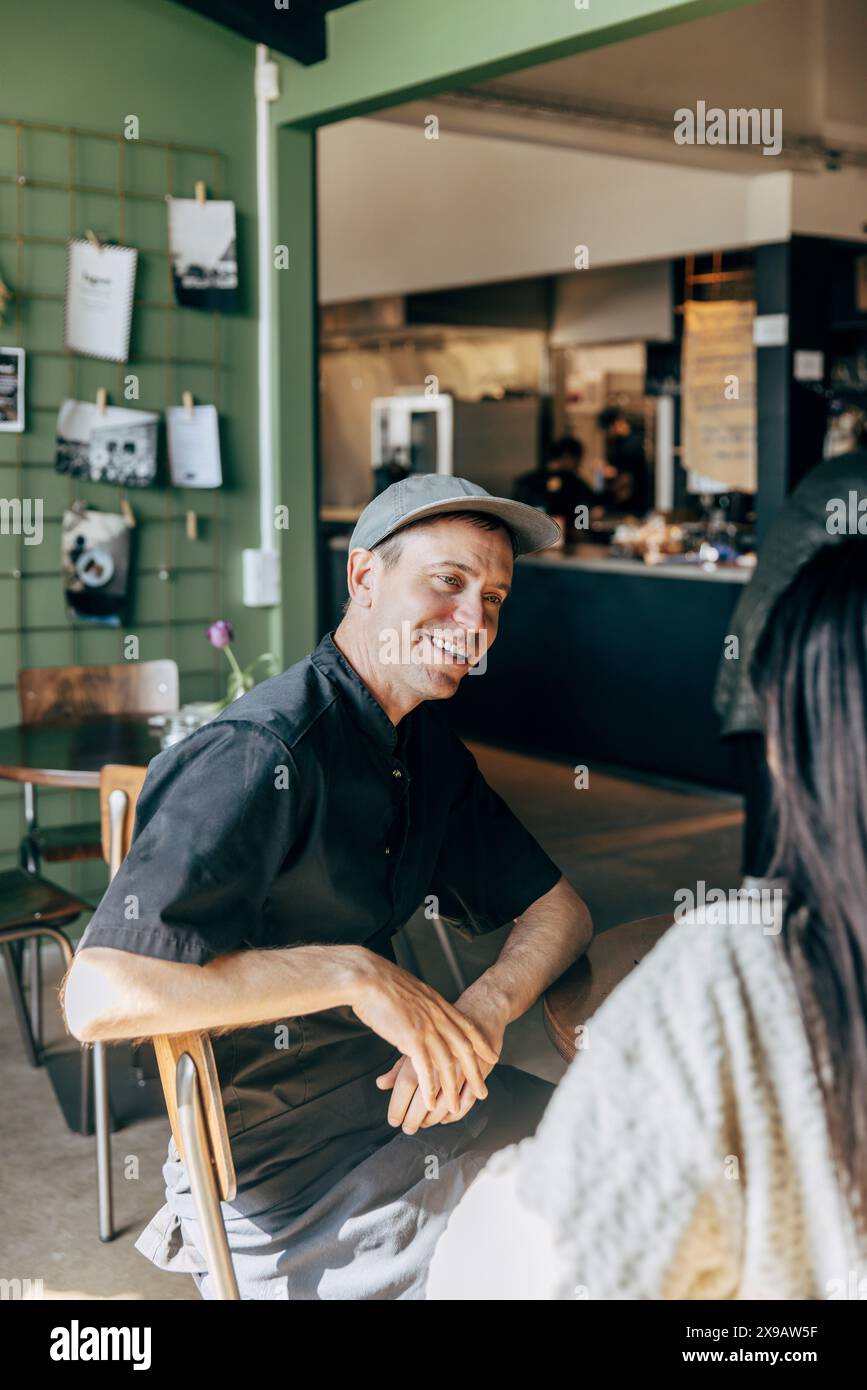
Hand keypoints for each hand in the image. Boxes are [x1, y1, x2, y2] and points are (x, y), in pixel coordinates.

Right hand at [350, 953, 498, 1112]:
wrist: (369, 977)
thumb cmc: (383, 983)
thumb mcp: (412, 993)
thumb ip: (422, 1007)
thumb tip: (422, 1016)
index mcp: (438, 1005)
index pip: (468, 1028)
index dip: (482, 1044)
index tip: (492, 1057)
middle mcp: (438, 1017)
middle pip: (464, 1050)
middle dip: (474, 1074)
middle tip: (482, 1092)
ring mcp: (427, 1028)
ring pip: (447, 1064)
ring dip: (452, 1089)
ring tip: (455, 1107)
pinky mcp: (412, 1038)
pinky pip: (426, 1070)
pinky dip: (430, 1089)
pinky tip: (432, 1103)